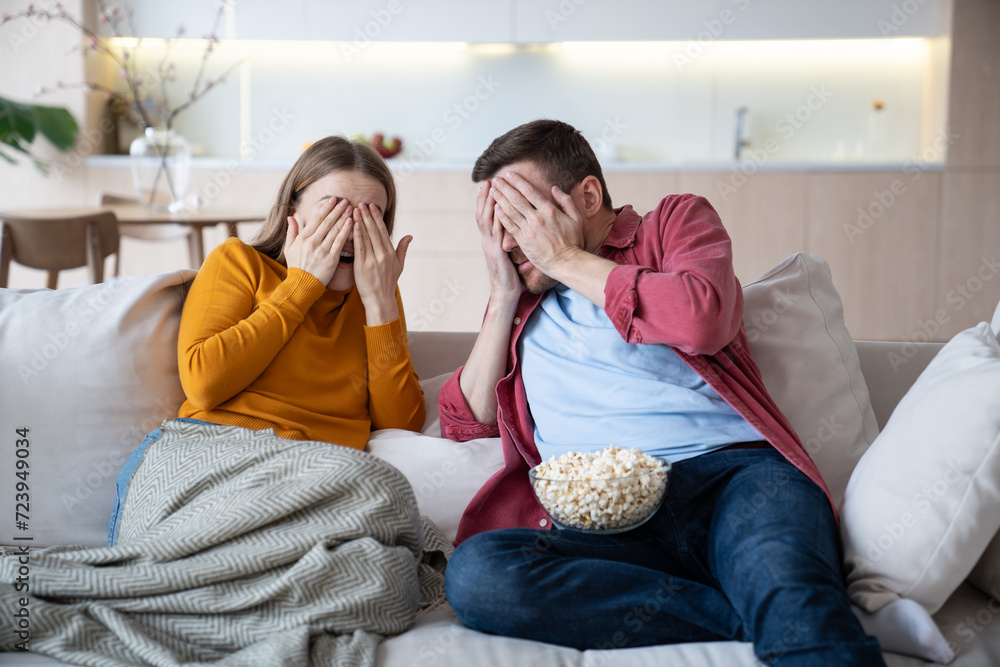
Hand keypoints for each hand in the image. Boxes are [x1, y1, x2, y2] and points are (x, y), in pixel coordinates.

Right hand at [284, 198, 351, 285]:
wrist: (301, 286)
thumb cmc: (296, 267)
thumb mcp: (289, 248)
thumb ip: (291, 231)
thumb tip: (292, 216)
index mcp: (303, 238)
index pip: (316, 219)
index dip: (326, 207)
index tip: (333, 199)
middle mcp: (312, 242)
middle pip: (327, 222)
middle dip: (337, 209)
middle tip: (345, 200)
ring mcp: (322, 250)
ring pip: (335, 230)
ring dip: (343, 218)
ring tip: (351, 208)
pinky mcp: (331, 259)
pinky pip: (340, 242)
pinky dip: (346, 231)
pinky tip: (352, 223)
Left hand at [353, 202, 411, 324]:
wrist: (380, 300)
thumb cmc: (388, 283)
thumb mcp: (399, 266)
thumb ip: (403, 249)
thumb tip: (409, 236)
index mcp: (391, 253)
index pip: (383, 231)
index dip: (377, 217)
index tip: (371, 206)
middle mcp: (383, 255)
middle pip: (374, 231)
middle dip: (367, 216)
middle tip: (361, 203)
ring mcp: (372, 260)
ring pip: (366, 236)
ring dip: (360, 221)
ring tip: (354, 209)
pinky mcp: (362, 266)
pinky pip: (359, 247)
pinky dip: (356, 235)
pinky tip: (353, 224)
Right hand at [476, 181, 520, 303]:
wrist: (505, 293)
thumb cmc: (510, 276)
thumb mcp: (507, 255)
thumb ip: (507, 241)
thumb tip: (511, 228)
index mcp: (491, 241)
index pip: (486, 216)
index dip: (486, 200)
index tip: (489, 185)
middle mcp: (488, 241)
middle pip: (483, 214)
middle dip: (485, 197)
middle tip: (488, 180)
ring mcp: (491, 247)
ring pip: (486, 221)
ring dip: (488, 203)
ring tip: (491, 188)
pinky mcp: (497, 253)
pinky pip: (496, 233)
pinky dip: (497, 219)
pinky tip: (499, 208)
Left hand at [489, 172, 585, 274]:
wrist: (566, 262)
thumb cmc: (573, 241)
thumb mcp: (576, 218)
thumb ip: (566, 201)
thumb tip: (554, 188)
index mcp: (549, 210)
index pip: (529, 191)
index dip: (517, 181)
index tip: (509, 174)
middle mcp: (537, 218)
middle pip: (516, 198)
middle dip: (504, 187)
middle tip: (496, 179)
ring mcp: (528, 230)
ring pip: (510, 211)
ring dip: (500, 199)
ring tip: (492, 190)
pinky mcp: (523, 241)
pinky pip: (510, 226)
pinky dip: (502, 216)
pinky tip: (495, 208)